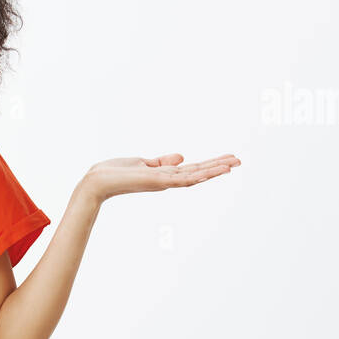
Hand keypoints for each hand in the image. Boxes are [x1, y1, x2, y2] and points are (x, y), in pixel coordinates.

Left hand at [78, 153, 239, 203]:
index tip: (227, 159)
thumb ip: (162, 162)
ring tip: (233, 164)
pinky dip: (196, 175)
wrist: (98, 181)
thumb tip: (182, 156)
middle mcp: (166, 180)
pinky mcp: (156, 181)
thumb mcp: (143, 163)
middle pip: (198, 172)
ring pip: (195, 176)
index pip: (192, 169)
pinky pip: (181, 179)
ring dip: (214, 170)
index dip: (210, 164)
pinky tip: (210, 172)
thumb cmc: (115, 173)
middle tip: (239, 160)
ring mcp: (163, 182)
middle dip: (218, 166)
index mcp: (164, 175)